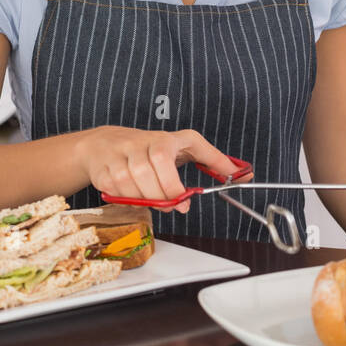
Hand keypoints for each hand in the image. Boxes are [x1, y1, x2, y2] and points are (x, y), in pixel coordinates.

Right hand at [71, 126, 251, 214]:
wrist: (104, 143)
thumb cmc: (151, 146)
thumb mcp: (185, 146)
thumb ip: (213, 159)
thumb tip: (242, 174)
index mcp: (161, 139)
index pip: (163, 159)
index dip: (173, 185)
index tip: (184, 203)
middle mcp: (137, 145)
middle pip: (146, 176)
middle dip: (161, 197)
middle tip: (172, 206)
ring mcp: (117, 157)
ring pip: (129, 186)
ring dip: (145, 199)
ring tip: (154, 199)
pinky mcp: (102, 171)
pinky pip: (116, 192)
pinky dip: (127, 200)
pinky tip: (134, 195)